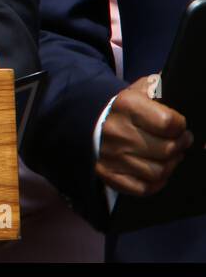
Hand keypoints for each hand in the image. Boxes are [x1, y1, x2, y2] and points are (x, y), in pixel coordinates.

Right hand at [96, 75, 194, 196]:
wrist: (89, 121)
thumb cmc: (126, 106)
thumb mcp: (142, 88)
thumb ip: (164, 89)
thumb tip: (186, 94)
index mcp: (126, 105)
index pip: (169, 123)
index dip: (181, 126)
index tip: (179, 126)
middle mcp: (117, 131)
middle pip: (167, 150)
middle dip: (180, 146)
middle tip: (179, 142)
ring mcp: (112, 156)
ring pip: (159, 172)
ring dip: (170, 165)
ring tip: (168, 156)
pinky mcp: (108, 174)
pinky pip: (144, 188)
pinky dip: (156, 182)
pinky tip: (156, 171)